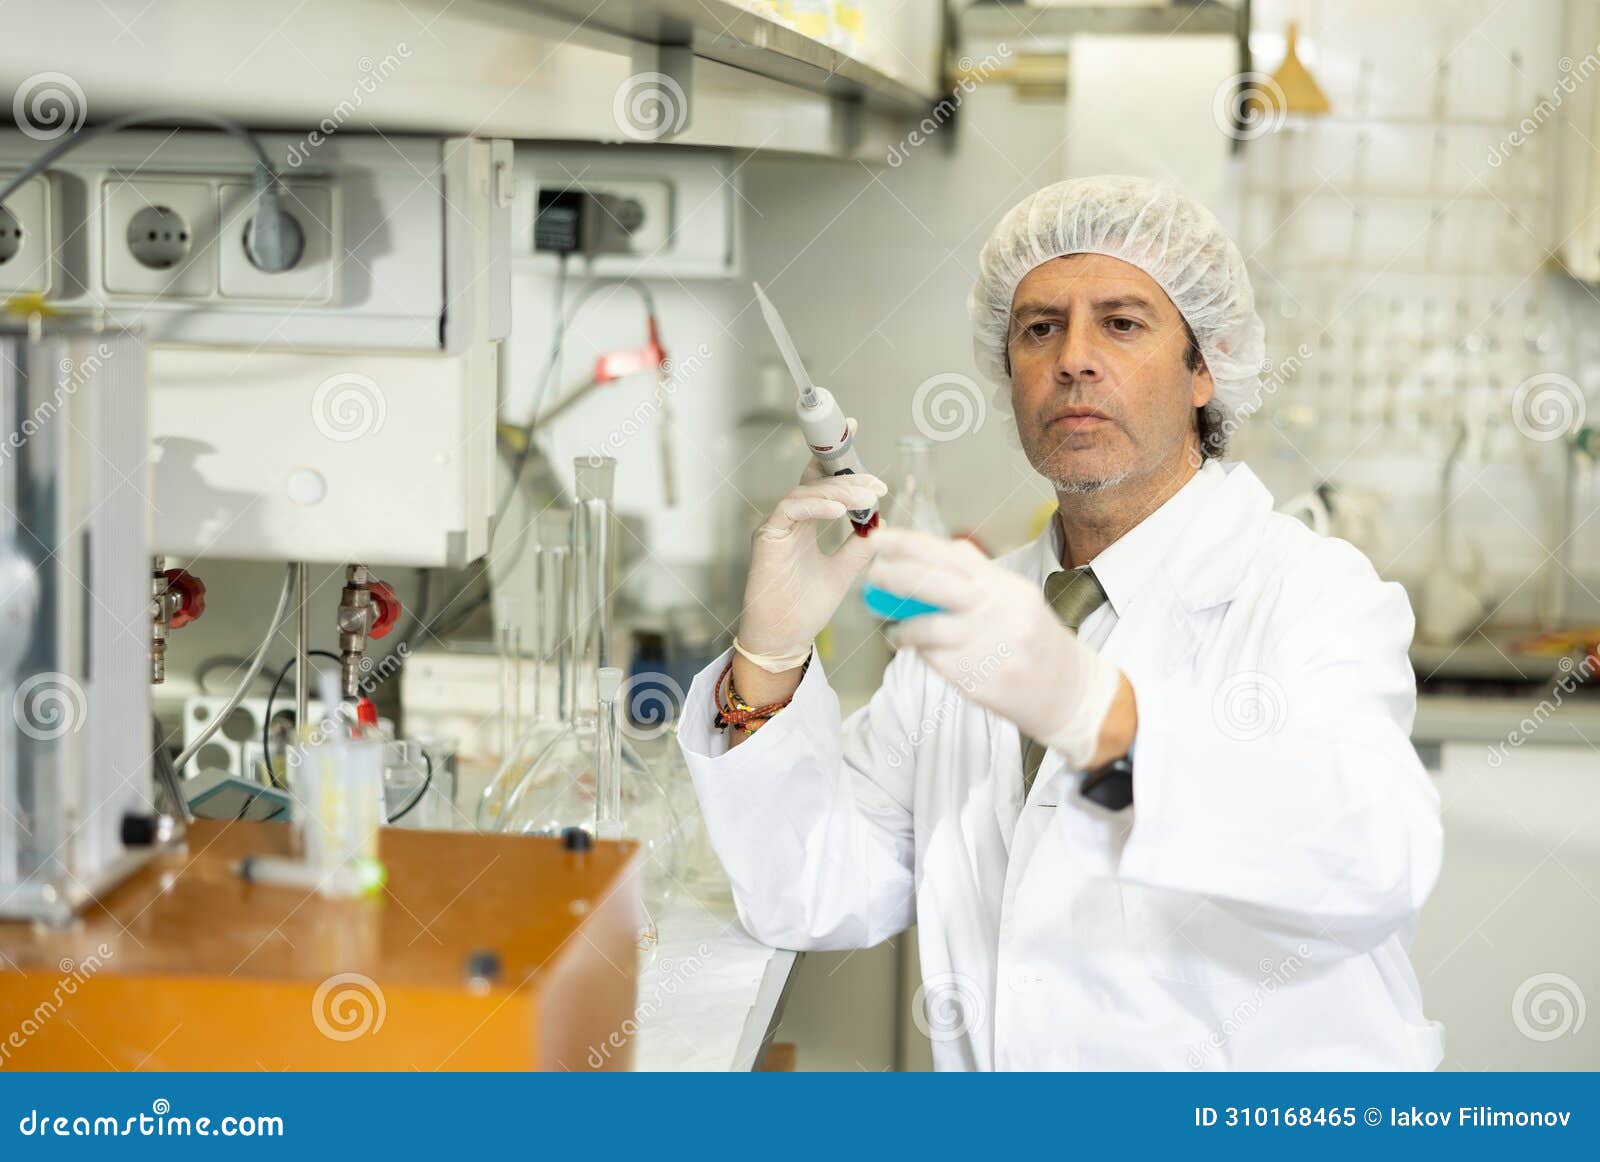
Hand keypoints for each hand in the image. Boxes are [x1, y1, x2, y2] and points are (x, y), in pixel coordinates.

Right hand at [736, 436, 885, 661]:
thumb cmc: (805, 608)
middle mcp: (790, 520)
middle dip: (847, 472)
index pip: (822, 481)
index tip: (855, 430)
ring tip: (866, 496)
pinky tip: (840, 509)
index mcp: (806, 524)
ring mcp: (777, 526)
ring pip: (807, 492)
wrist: (784, 638)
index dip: (837, 456)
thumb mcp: (844, 573)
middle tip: (877, 479)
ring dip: (839, 490)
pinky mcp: (768, 537)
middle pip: (816, 480)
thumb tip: (880, 521)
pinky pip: (792, 509)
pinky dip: (817, 505)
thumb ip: (859, 546)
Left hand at [866, 528, 1128, 769]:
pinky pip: (936, 661)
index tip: (881, 538)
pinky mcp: (979, 680)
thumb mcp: (1017, 596)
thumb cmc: (1034, 639)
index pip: (950, 555)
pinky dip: (921, 654)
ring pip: (927, 628)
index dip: (910, 544)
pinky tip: (918, 652)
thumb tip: (930, 552)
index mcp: (1004, 586)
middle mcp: (998, 611)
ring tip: (894, 631)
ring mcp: (989, 647)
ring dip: (902, 628)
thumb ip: (977, 575)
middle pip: (933, 584)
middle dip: (896, 576)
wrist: (1068, 691)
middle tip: (873, 576)